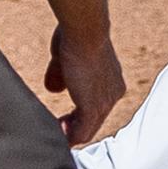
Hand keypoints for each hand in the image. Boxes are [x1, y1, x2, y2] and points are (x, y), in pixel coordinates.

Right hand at [45, 24, 127, 144]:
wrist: (84, 30)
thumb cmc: (75, 36)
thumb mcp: (66, 58)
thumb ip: (61, 75)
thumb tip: (53, 89)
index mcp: (112, 81)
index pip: (98, 105)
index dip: (80, 112)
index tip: (65, 116)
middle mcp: (114, 93)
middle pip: (95, 121)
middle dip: (75, 126)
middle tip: (58, 127)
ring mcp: (106, 102)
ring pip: (89, 129)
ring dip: (71, 134)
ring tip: (56, 132)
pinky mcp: (93, 108)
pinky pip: (82, 133)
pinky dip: (69, 138)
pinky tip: (56, 134)